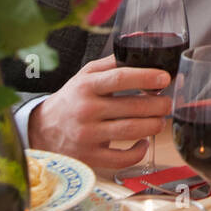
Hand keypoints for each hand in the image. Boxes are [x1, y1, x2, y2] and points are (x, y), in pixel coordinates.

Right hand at [27, 54, 172, 170]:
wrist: (43, 129)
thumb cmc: (71, 99)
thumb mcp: (84, 76)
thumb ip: (110, 65)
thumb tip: (139, 52)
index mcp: (87, 86)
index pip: (119, 78)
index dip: (146, 77)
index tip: (164, 77)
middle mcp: (86, 110)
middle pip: (131, 107)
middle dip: (158, 105)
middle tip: (167, 103)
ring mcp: (87, 135)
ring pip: (130, 131)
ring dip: (153, 125)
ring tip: (160, 120)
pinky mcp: (90, 157)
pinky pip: (122, 158)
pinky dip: (139, 151)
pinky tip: (143, 142)